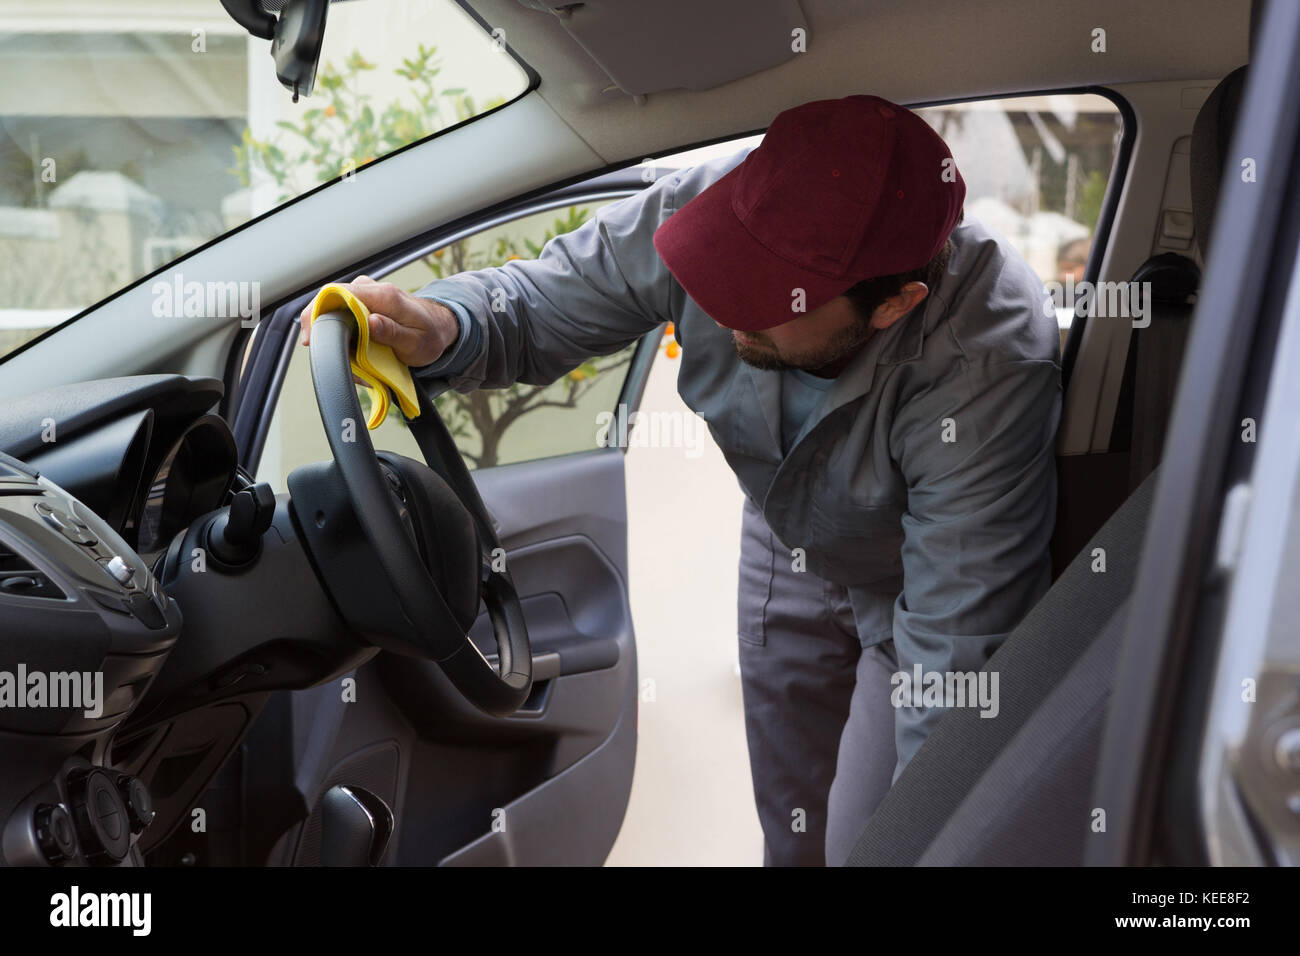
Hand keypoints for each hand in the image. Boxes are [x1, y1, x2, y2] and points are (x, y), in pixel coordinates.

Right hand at [299, 275, 458, 367]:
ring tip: (347, 359)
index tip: (311, 338)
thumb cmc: (430, 335)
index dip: (319, 313)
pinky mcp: (361, 302)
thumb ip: (393, 333)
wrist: (438, 327)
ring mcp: (364, 293)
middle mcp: (370, 289)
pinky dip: (340, 333)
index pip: (338, 294)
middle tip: (324, 354)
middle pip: (329, 299)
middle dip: (320, 327)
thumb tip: (371, 322)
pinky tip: (351, 352)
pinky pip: (341, 313)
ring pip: (333, 308)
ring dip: (332, 333)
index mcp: (383, 295)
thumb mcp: (417, 342)